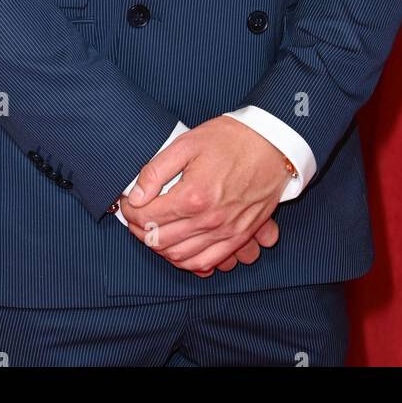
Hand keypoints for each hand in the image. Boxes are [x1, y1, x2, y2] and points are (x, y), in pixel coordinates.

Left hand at [118, 115, 291, 274]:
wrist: (273, 145)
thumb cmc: (231, 139)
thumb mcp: (187, 143)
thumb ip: (156, 170)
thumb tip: (135, 195)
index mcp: (193, 196)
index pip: (147, 217)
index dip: (129, 211)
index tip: (128, 202)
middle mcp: (209, 220)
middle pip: (159, 240)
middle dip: (139, 230)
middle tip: (134, 216)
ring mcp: (225, 233)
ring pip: (179, 257)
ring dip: (159, 247)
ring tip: (152, 229)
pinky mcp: (239, 237)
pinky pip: (206, 263)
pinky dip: (186, 261)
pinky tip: (177, 248)